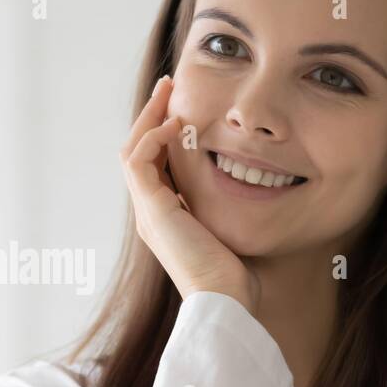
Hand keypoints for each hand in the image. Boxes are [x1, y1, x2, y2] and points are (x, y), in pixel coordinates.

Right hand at [119, 75, 261, 316]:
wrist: (223, 301)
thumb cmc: (234, 278)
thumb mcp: (231, 233)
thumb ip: (229, 211)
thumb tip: (253, 189)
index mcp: (164, 217)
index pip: (154, 165)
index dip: (163, 133)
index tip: (182, 107)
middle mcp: (150, 212)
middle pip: (137, 152)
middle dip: (152, 115)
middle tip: (169, 86)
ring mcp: (147, 211)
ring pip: (132, 150)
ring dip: (149, 117)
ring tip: (168, 91)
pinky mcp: (152, 210)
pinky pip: (139, 160)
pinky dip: (154, 137)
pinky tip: (177, 125)